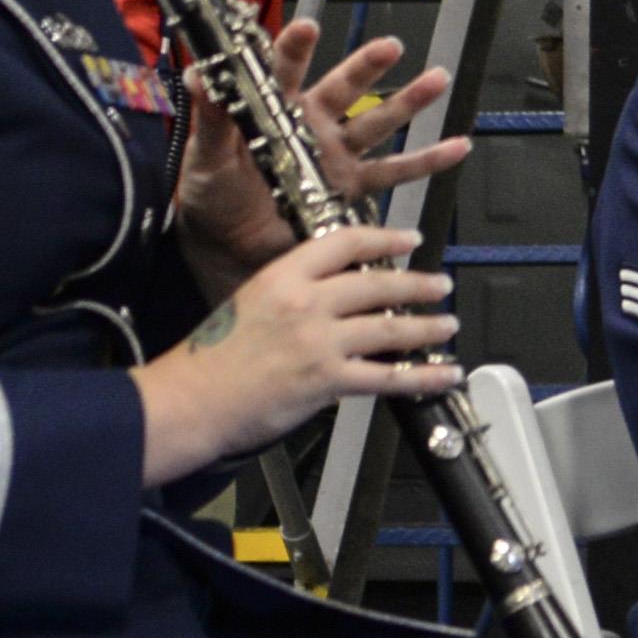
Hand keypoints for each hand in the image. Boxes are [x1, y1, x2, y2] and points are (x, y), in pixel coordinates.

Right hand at [133, 222, 452, 483]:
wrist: (190, 399)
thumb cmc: (211, 356)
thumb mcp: (250, 302)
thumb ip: (293, 292)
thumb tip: (338, 294)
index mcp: (283, 276)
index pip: (345, 243)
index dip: (385, 238)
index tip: (410, 239)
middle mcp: (306, 303)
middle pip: (378, 284)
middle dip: (418, 283)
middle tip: (440, 283)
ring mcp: (319, 342)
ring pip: (392, 328)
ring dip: (428, 326)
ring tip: (447, 324)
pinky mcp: (327, 380)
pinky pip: (389, 376)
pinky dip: (424, 376)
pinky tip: (446, 373)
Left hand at [170, 19, 466, 275]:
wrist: (229, 245)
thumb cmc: (213, 194)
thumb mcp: (206, 155)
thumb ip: (212, 117)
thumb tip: (199, 72)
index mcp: (275, 109)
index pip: (286, 71)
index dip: (296, 49)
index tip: (307, 28)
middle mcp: (313, 124)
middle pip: (345, 88)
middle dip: (367, 66)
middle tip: (390, 46)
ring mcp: (337, 154)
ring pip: (379, 123)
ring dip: (409, 102)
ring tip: (438, 80)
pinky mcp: (353, 186)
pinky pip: (395, 173)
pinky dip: (428, 162)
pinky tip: (456, 146)